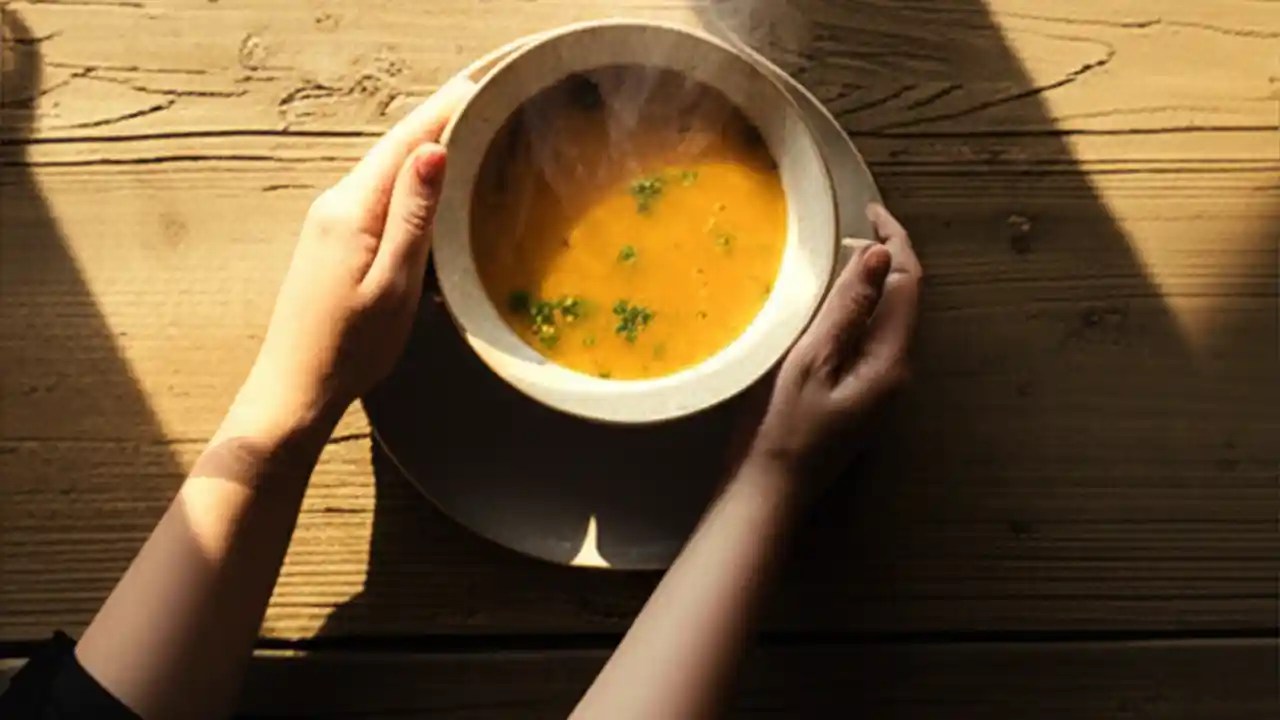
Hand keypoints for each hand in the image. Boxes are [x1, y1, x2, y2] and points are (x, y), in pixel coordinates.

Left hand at [234, 78, 474, 432]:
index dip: (444, 109)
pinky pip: (380, 200)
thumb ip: (412, 216)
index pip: (404, 142)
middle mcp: (335, 204)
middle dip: (440, 124)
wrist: (295, 389)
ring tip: (474, 139)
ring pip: (388, 175)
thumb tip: (432, 151)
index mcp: (351, 209)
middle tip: (490, 104)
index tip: (483, 85)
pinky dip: (413, 189)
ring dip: (428, 156)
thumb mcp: (393, 283)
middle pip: (395, 151)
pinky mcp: (334, 242)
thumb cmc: (350, 347)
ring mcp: (331, 223)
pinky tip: (438, 194)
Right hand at [745, 203, 921, 485]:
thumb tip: (877, 254)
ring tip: (838, 252)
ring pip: (886, 317)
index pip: (908, 283)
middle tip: (851, 225)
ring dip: (869, 282)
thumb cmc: (784, 430)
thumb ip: (846, 309)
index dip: (894, 240)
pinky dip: (855, 309)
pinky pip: (868, 336)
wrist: (772, 491)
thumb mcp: (811, 363)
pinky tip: (828, 303)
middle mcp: (895, 370)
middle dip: (884, 256)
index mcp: (890, 359)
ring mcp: (879, 385)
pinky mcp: (861, 393)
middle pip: (903, 298)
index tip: (869, 210)